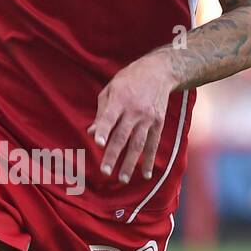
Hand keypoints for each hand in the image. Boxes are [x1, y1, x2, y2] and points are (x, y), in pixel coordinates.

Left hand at [87, 50, 175, 182]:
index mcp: (119, 99)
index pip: (109, 117)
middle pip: (122, 136)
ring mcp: (148, 118)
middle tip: (105, 172)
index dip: (103, 130)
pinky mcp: (158, 123)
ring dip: (130, 163)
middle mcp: (134, 110)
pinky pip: (153, 144)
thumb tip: (91, 134)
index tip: (97, 143)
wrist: (159, 71)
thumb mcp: (111, 88)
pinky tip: (146, 174)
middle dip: (113, 154)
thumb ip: (101, 112)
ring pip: (138, 144)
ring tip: (123, 179)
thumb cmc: (129, 80)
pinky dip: (150, 159)